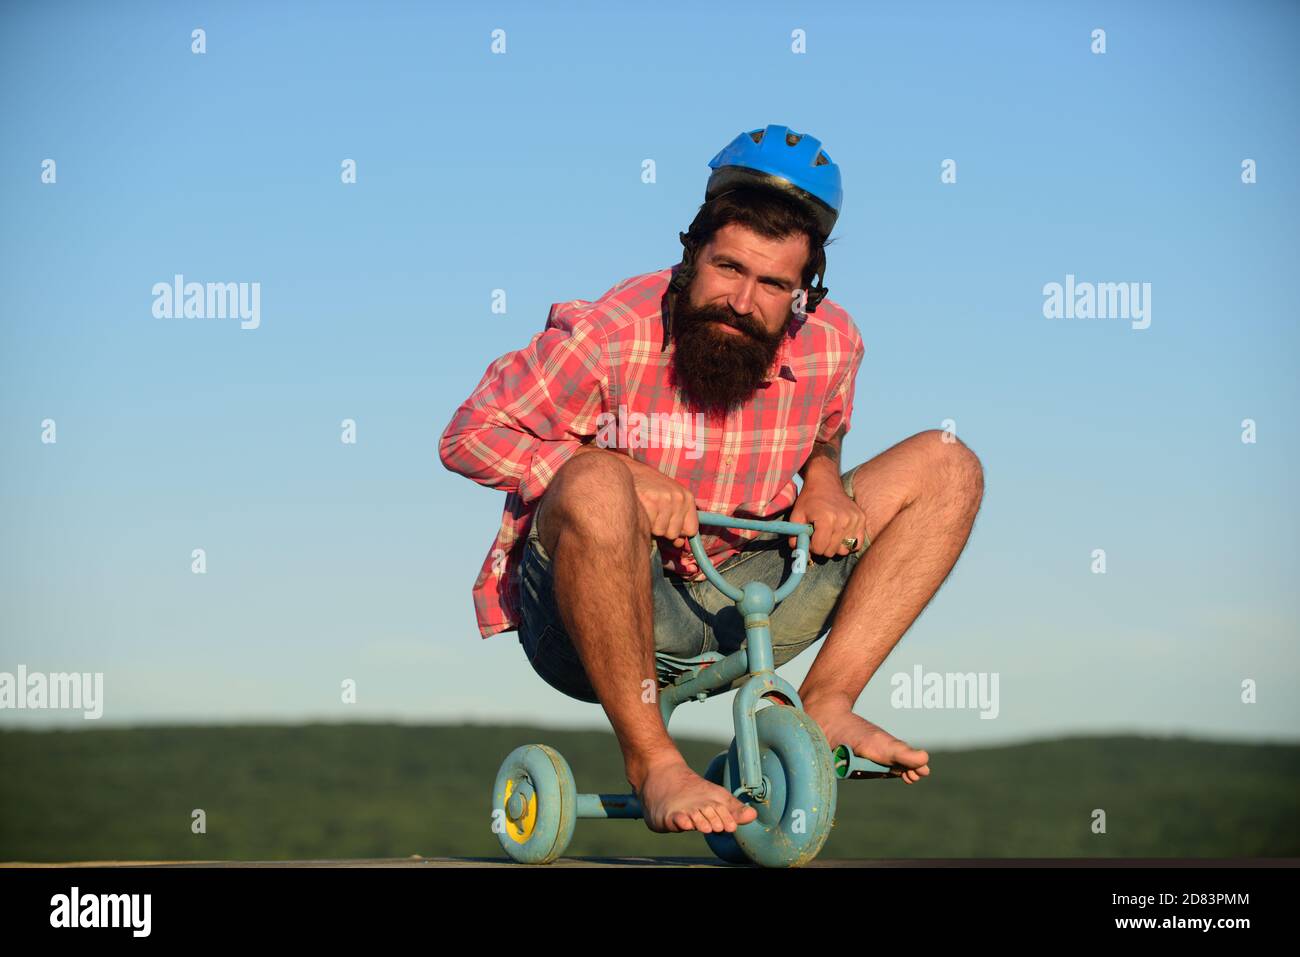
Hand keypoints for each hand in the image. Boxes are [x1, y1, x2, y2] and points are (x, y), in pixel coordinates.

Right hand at [610, 453, 701, 575]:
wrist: (630, 471)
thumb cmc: (650, 489)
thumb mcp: (669, 501)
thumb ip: (677, 522)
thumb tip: (679, 543)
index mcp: (687, 497)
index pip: (691, 530)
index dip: (679, 531)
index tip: (669, 524)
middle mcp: (679, 498)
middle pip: (675, 534)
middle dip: (663, 529)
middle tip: (654, 513)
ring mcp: (665, 499)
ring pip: (661, 532)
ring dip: (652, 526)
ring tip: (646, 510)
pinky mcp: (650, 502)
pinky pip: (649, 526)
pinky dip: (643, 522)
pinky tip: (640, 510)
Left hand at [788, 476, 866, 558]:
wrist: (825, 482)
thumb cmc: (809, 499)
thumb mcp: (796, 516)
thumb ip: (795, 536)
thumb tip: (799, 553)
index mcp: (826, 519)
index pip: (819, 548)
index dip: (811, 546)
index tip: (810, 538)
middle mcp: (843, 521)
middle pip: (831, 551)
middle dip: (822, 547)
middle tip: (819, 535)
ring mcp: (855, 520)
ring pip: (844, 550)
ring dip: (835, 546)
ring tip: (829, 533)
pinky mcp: (861, 519)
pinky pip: (857, 544)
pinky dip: (848, 543)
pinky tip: (840, 535)